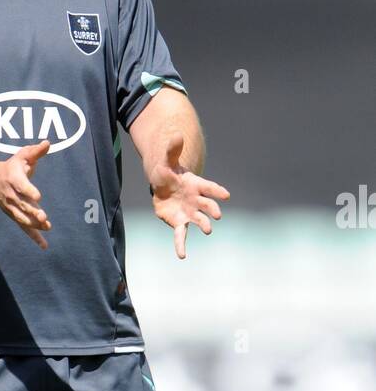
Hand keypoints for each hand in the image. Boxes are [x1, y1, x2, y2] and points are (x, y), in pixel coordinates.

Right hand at [0, 141, 51, 247]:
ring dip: (34, 224)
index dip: (29, 190)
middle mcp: (12, 195)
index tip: (37, 196)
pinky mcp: (16, 216)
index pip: (21, 186)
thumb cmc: (12, 167)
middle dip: (33, 211)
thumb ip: (35, 151)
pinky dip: (34, 237)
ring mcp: (13, 208)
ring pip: (23, 218)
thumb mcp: (23, 156)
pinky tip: (44, 246)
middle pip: (22, 205)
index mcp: (14, 179)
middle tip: (43, 216)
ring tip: (46, 226)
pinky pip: (25, 228)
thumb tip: (47, 143)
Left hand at [150, 134, 229, 259]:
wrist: (163, 187)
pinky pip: (181, 236)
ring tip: (208, 231)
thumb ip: (172, 150)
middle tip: (218, 215)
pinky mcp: (179, 223)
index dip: (217, 191)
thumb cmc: (168, 173)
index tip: (226, 195)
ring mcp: (189, 213)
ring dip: (204, 225)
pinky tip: (182, 256)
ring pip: (199, 220)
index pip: (209, 187)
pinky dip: (181, 246)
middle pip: (207, 205)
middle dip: (212, 209)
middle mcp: (196, 200)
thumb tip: (175, 134)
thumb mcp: (167, 161)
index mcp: (196, 185)